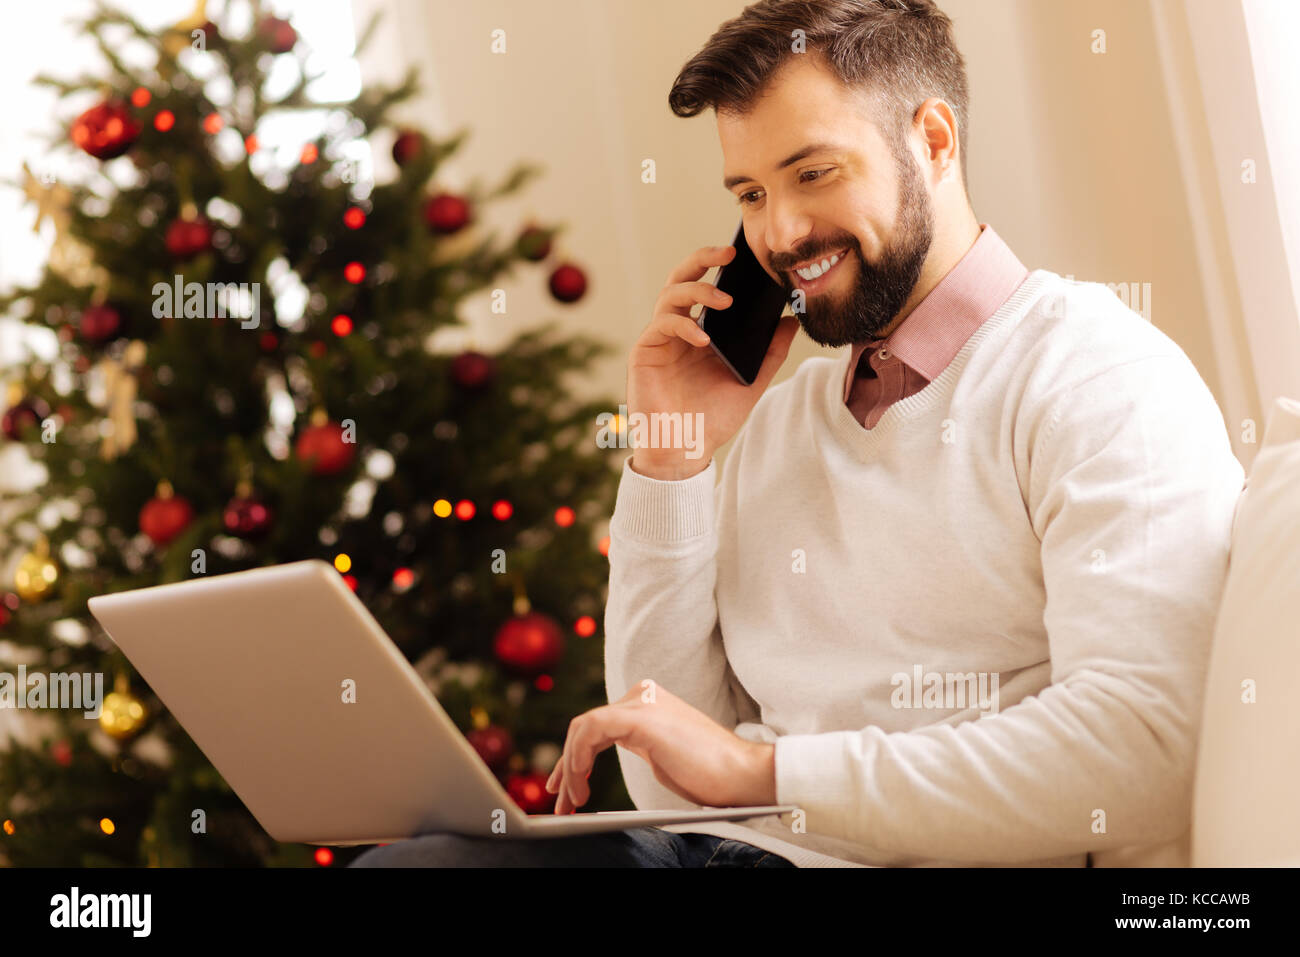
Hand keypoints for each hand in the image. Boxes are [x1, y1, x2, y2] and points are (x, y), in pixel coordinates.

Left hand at [545, 681, 775, 812]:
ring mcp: (642, 703)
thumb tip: (596, 763)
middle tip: (560, 802)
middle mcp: (642, 696)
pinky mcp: (642, 717)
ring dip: (570, 768)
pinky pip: (592, 729)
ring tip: (572, 802)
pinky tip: (580, 782)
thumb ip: (636, 747)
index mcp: (648, 703)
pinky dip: (578, 758)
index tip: (566, 788)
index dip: (573, 758)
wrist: (743, 775)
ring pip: (584, 728)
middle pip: (586, 727)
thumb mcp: (661, 756)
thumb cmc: (709, 774)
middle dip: (566, 767)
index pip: (597, 725)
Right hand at [628, 245, 799, 479]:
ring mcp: (660, 339)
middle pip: (683, 278)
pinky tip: (703, 338)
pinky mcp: (645, 352)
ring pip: (670, 293)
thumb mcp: (751, 382)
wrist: (685, 451)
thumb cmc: (713, 419)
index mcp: (701, 331)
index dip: (720, 266)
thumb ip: (770, 352)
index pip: (707, 286)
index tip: (745, 254)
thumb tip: (790, 321)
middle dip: (702, 258)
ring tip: (724, 299)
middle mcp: (678, 329)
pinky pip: (662, 324)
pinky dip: (684, 325)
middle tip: (728, 252)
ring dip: (698, 289)